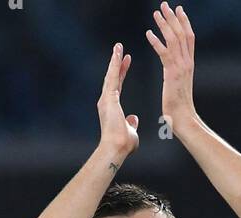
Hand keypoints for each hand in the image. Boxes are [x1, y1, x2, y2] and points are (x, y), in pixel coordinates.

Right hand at [97, 44, 138, 161]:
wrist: (116, 148)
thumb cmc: (122, 145)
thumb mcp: (130, 131)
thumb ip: (131, 124)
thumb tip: (134, 119)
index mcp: (111, 108)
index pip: (118, 86)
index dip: (122, 73)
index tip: (126, 62)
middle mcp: (106, 101)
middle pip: (113, 78)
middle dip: (117, 63)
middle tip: (120, 50)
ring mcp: (106, 99)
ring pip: (111, 75)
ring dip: (114, 60)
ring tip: (118, 46)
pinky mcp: (108, 97)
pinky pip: (113, 77)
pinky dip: (115, 64)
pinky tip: (118, 53)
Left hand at [146, 3, 196, 134]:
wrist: (184, 120)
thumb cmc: (181, 110)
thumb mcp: (180, 87)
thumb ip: (177, 77)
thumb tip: (175, 77)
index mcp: (189, 65)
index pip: (189, 38)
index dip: (184, 22)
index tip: (179, 10)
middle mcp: (187, 62)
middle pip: (182, 33)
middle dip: (173, 18)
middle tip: (165, 4)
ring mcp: (181, 67)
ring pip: (174, 39)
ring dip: (165, 24)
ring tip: (157, 13)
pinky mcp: (172, 73)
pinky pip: (164, 53)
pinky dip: (156, 42)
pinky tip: (148, 33)